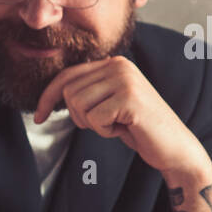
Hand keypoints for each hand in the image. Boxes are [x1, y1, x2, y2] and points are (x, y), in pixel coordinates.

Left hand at [36, 56, 211, 211]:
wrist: (173, 147)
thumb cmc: (138, 128)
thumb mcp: (109, 104)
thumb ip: (88, 92)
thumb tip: (52, 93)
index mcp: (113, 64)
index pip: (67, 75)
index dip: (47, 97)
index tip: (38, 117)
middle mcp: (119, 66)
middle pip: (69, 92)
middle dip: (77, 116)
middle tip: (103, 125)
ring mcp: (125, 80)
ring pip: (78, 105)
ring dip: (93, 124)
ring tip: (117, 125)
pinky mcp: (130, 98)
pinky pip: (94, 119)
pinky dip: (104, 132)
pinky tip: (124, 129)